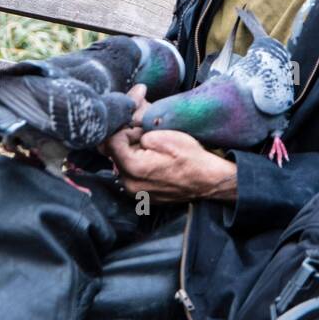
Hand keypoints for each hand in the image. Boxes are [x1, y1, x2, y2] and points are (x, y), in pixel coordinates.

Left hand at [102, 86, 236, 202]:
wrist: (209, 181)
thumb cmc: (192, 160)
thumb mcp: (166, 136)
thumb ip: (139, 133)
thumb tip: (128, 132)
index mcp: (133, 169)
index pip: (110, 141)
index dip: (122, 128)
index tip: (136, 125)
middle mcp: (129, 184)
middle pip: (113, 153)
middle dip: (125, 139)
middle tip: (144, 132)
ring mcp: (135, 191)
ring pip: (121, 163)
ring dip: (131, 150)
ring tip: (151, 145)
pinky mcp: (141, 194)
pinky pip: (130, 173)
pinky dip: (137, 162)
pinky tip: (153, 157)